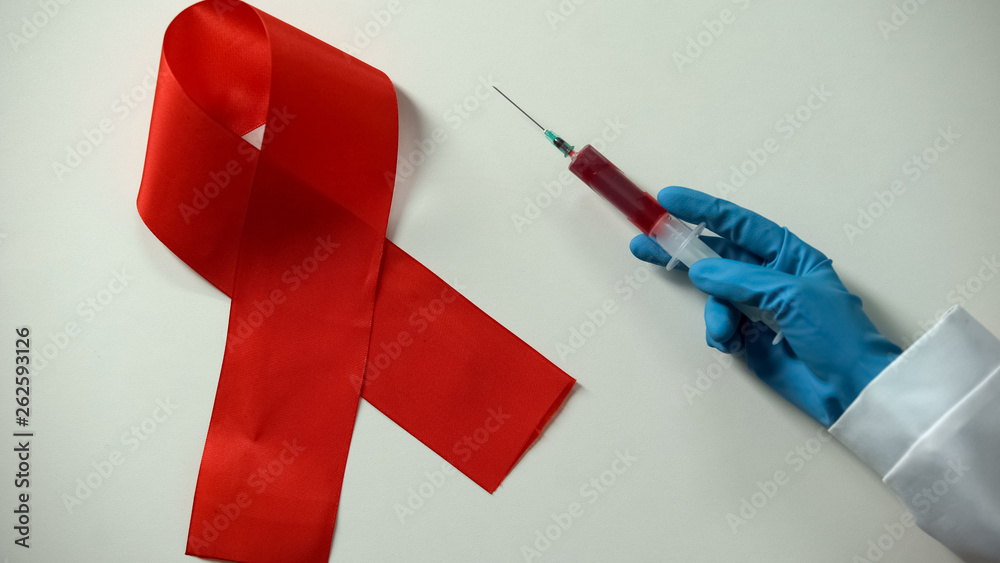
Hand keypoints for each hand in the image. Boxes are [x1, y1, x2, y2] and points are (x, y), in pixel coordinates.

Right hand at [630, 186, 900, 424]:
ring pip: (714, 296)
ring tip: (728, 331)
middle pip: (716, 255)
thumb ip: (742, 279)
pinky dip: (720, 333)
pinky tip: (734, 344)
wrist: (851, 389)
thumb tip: (701, 271)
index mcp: (788, 254)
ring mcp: (757, 308)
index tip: (667, 200)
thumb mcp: (791, 295)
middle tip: (644, 245)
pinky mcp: (749, 338)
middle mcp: (769, 276)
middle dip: (682, 252)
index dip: (703, 209)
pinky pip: (718, 325)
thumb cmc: (834, 334)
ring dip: (715, 312)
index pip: (739, 224)